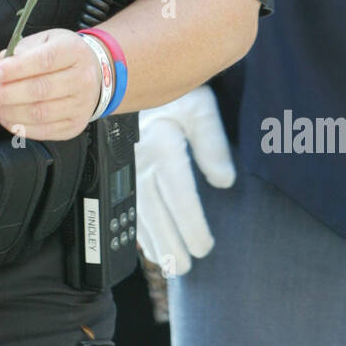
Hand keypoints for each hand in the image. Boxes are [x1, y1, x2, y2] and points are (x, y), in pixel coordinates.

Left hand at [0, 28, 100, 140]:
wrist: (99, 75)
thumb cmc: (65, 55)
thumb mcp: (48, 39)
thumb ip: (23, 48)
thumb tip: (1, 64)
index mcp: (74, 51)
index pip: (44, 61)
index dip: (16, 69)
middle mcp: (82, 79)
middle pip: (40, 90)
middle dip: (5, 95)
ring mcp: (81, 106)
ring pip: (40, 113)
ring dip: (10, 113)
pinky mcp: (75, 126)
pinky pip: (44, 131)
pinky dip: (21, 127)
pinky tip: (6, 119)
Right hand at [135, 85, 234, 275]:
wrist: (138, 78)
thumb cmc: (178, 93)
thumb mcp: (200, 110)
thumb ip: (213, 145)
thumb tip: (224, 181)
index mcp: (163, 145)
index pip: (178, 194)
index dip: (190, 225)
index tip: (204, 247)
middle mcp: (141, 159)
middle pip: (155, 210)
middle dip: (170, 242)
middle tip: (184, 267)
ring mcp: (128, 165)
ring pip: (138, 210)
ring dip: (153, 241)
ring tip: (168, 264)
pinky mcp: (121, 167)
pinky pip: (127, 203)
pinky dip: (137, 227)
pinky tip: (147, 245)